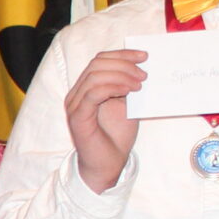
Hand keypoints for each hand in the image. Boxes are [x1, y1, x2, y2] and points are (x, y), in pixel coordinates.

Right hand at [66, 48, 145, 191]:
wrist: (108, 163)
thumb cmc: (116, 136)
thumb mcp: (125, 104)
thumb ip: (126, 86)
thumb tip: (140, 67)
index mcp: (86, 88)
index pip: (100, 60)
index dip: (122, 55)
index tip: (144, 57)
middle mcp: (77, 94)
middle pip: (97, 64)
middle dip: (124, 64)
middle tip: (143, 75)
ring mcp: (75, 105)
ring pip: (95, 76)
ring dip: (121, 76)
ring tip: (139, 85)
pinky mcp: (77, 116)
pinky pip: (92, 93)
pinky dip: (112, 87)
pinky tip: (128, 91)